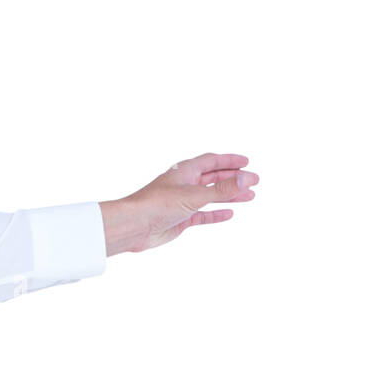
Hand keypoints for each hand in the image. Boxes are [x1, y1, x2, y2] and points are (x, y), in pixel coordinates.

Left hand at [99, 153, 257, 255]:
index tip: (247, 162)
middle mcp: (184, 184)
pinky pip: (202, 215)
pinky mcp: (180, 218)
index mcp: (184, 171)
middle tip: (254, 180)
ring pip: (211, 196)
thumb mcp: (194, 195)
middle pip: (213, 177)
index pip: (212, 161)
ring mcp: (182, 202)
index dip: (230, 161)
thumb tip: (248, 178)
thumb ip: (222, 189)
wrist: (133, 226)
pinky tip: (229, 213)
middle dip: (234, 178)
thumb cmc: (156, 205)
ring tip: (249, 196)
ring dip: (229, 195)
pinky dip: (216, 213)